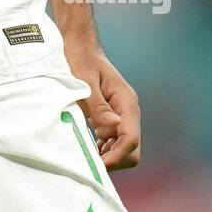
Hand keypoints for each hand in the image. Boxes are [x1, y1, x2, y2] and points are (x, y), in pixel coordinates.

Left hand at [63, 43, 140, 170]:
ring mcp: (121, 115)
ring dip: (108, 155)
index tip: (100, 165)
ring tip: (87, 155)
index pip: (131, 138)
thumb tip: (113, 127)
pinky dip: (103, 148)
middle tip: (91, 163)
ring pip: (123, 147)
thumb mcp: (85, 81)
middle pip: (131, 148)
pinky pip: (113, 140)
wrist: (80, 46)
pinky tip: (88, 146)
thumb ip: (98, 105)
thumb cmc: (80, 59)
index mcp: (126, 102)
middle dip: (115, 159)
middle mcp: (127, 111)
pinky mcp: (111, 117)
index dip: (118, 155)